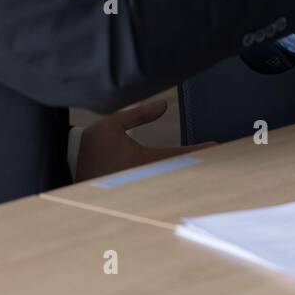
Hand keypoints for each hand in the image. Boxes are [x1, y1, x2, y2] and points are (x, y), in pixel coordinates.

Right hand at [74, 99, 213, 181]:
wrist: (69, 167)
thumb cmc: (90, 147)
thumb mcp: (112, 124)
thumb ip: (139, 113)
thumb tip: (163, 103)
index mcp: (144, 160)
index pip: (180, 155)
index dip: (200, 150)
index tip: (217, 145)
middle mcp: (146, 175)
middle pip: (180, 171)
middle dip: (200, 165)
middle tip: (225, 159)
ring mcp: (141, 186)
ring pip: (171, 179)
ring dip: (188, 174)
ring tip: (209, 168)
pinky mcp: (133, 190)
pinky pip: (158, 185)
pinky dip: (172, 181)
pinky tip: (182, 180)